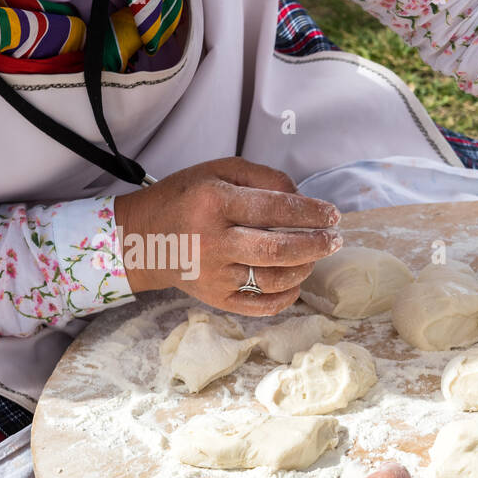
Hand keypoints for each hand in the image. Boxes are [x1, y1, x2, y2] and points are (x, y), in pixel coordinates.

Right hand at [114, 157, 342, 316]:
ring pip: (274, 280)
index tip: (332, 214)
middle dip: (316, 245)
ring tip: (314, 256)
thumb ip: (264, 177)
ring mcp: (214, 275)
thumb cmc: (186, 199)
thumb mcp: (218, 172)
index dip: (311, 213)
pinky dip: (287, 297)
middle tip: (335, 239)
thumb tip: (303, 196)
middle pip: (278, 250)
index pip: (275, 209)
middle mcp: (213, 241)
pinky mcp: (216, 299)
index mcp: (213, 203)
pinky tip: (296, 281)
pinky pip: (261, 305)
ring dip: (305, 268)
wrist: (142, 238)